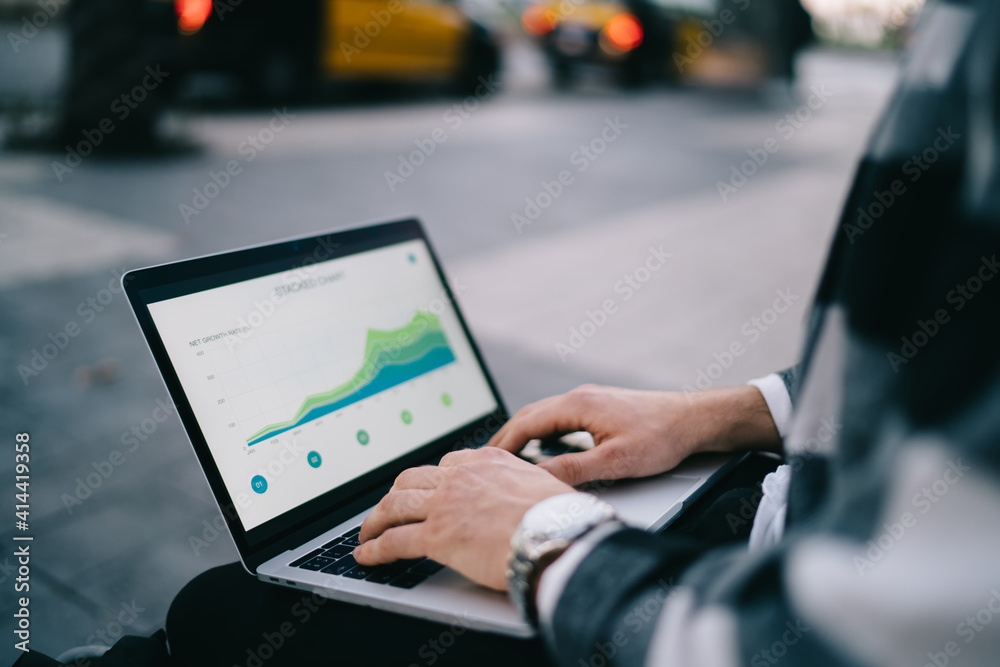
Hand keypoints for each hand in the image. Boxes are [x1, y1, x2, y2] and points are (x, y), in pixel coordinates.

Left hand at [355, 447, 573, 590]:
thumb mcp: (543, 484)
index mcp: (487, 461)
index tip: (425, 490)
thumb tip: (531, 497)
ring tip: (367, 533)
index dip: (431, 480)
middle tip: (388, 509)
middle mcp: (461, 477)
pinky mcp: (436, 536)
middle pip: (411, 480)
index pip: (446, 465)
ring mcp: (444, 505)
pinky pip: (394, 540)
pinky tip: (366, 556)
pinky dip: (374, 549)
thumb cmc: (560, 518)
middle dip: (395, 495)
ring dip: (376, 520)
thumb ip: (524, 485)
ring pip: (395, 506)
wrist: (556, 536)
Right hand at [489, 384, 780, 485]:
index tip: (485, 461)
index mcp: (578, 404)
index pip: (526, 423)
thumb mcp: (615, 461)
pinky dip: (543, 433)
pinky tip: (544, 448)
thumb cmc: (660, 437)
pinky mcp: (599, 407)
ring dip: (524, 435)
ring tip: (509, 457)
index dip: (503, 444)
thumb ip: (573, 469)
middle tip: (487, 461)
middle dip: (507, 438)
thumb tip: (538, 478)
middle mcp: (580, 397)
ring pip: (544, 415)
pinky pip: (559, 417)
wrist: (693, 420)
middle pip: (530, 416)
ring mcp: (589, 400)